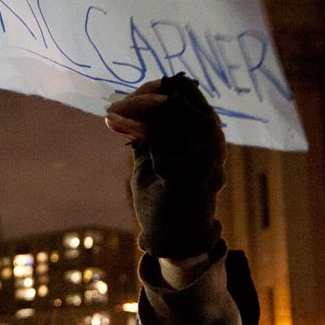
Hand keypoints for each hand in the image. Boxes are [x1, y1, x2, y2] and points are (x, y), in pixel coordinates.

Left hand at [106, 73, 225, 258]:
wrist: (174, 236)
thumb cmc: (162, 192)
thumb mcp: (151, 154)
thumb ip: (145, 129)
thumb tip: (123, 105)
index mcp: (205, 128)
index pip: (184, 89)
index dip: (153, 88)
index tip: (124, 101)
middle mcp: (212, 136)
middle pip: (175, 98)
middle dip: (139, 101)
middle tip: (113, 110)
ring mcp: (207, 154)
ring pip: (168, 117)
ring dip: (136, 117)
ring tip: (113, 118)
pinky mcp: (194, 172)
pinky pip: (161, 144)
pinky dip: (140, 138)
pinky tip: (126, 137)